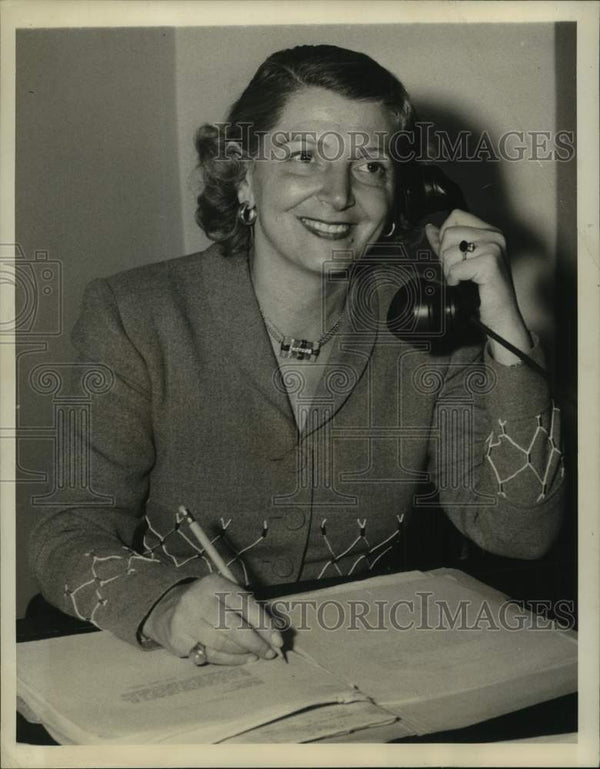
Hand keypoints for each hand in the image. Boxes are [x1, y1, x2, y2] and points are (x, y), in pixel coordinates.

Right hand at [141, 574, 283, 664]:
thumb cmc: (209, 603)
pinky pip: (209, 655)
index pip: (244, 603)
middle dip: (255, 642)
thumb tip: (275, 636)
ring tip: (256, 656)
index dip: (263, 624)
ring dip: (243, 652)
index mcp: (215, 584)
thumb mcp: (226, 596)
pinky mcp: (179, 640)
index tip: (278, 640)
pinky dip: (229, 660)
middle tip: (269, 653)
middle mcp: (198, 599)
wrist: (169, 609)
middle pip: (232, 626)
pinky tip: (240, 659)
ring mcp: (185, 620)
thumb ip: (249, 611)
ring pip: (221, 643)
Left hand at [425, 209, 531, 364]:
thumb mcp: (463, 262)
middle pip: (450, 232)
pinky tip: (463, 285)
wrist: (499, 315)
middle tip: (456, 271)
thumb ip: (446, 243)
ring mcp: (493, 247)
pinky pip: (456, 268)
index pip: (456, 215)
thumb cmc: (482, 291)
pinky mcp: (490, 263)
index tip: (451, 253)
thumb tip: (429, 228)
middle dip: (445, 255)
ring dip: (449, 270)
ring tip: (461, 279)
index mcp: (489, 231)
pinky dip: (454, 280)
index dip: (445, 234)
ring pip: (450, 250)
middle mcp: (494, 235)